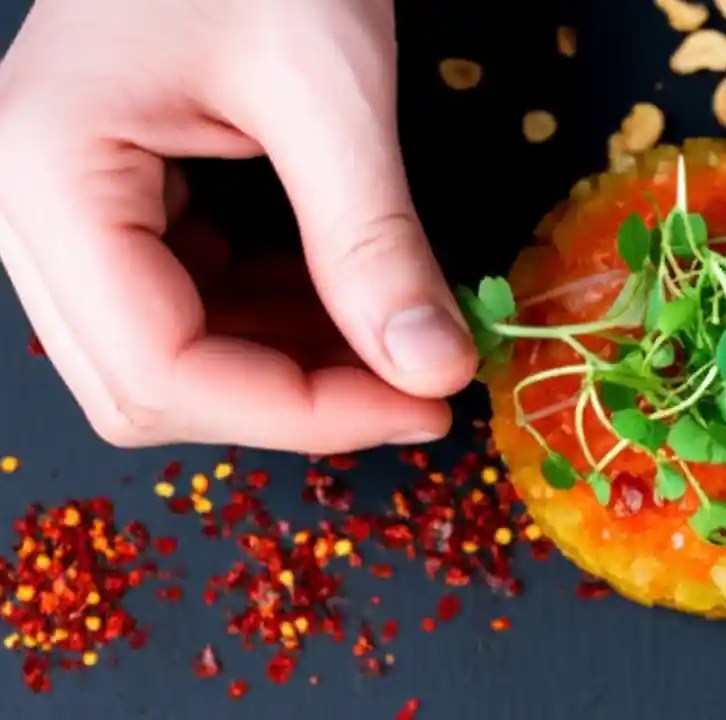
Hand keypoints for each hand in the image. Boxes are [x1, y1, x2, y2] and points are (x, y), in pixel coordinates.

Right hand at [0, 0, 476, 453]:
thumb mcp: (328, 86)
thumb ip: (372, 240)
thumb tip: (432, 369)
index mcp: (46, 172)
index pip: (160, 368)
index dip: (303, 414)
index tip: (424, 405)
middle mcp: (26, 206)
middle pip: (150, 384)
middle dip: (297, 401)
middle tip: (419, 385)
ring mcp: (65, 209)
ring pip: (171, 358)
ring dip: (293, 371)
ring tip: (400, 344)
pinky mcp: (114, 203)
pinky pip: (190, 307)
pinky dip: (278, 324)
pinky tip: (353, 304)